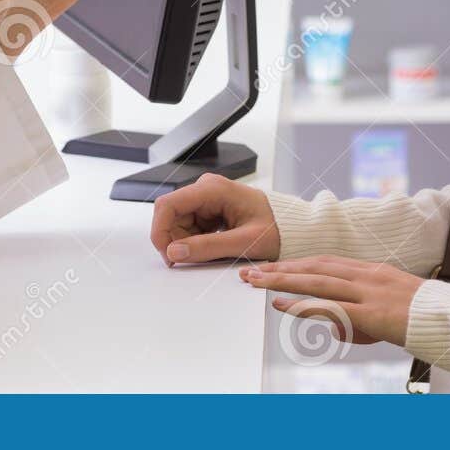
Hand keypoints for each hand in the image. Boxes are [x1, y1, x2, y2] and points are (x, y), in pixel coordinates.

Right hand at [149, 173, 280, 265]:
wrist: (289, 226)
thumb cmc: (276, 228)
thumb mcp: (244, 242)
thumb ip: (208, 247)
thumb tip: (175, 252)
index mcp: (213, 189)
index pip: (168, 204)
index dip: (160, 230)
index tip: (167, 254)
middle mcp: (205, 189)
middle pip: (170, 215)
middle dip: (174, 240)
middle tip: (191, 261)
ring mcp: (204, 199)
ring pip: (176, 223)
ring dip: (185, 242)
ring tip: (211, 253)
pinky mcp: (206, 210)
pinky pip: (187, 227)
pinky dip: (193, 242)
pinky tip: (212, 248)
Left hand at [240, 257, 424, 347]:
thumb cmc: (425, 318)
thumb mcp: (387, 311)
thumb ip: (359, 317)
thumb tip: (336, 329)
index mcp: (372, 271)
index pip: (326, 262)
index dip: (297, 263)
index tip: (274, 266)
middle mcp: (367, 275)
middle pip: (315, 266)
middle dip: (282, 268)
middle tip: (253, 270)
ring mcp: (369, 292)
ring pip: (317, 281)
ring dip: (284, 280)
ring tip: (257, 281)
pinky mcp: (372, 312)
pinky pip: (332, 306)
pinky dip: (304, 304)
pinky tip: (283, 304)